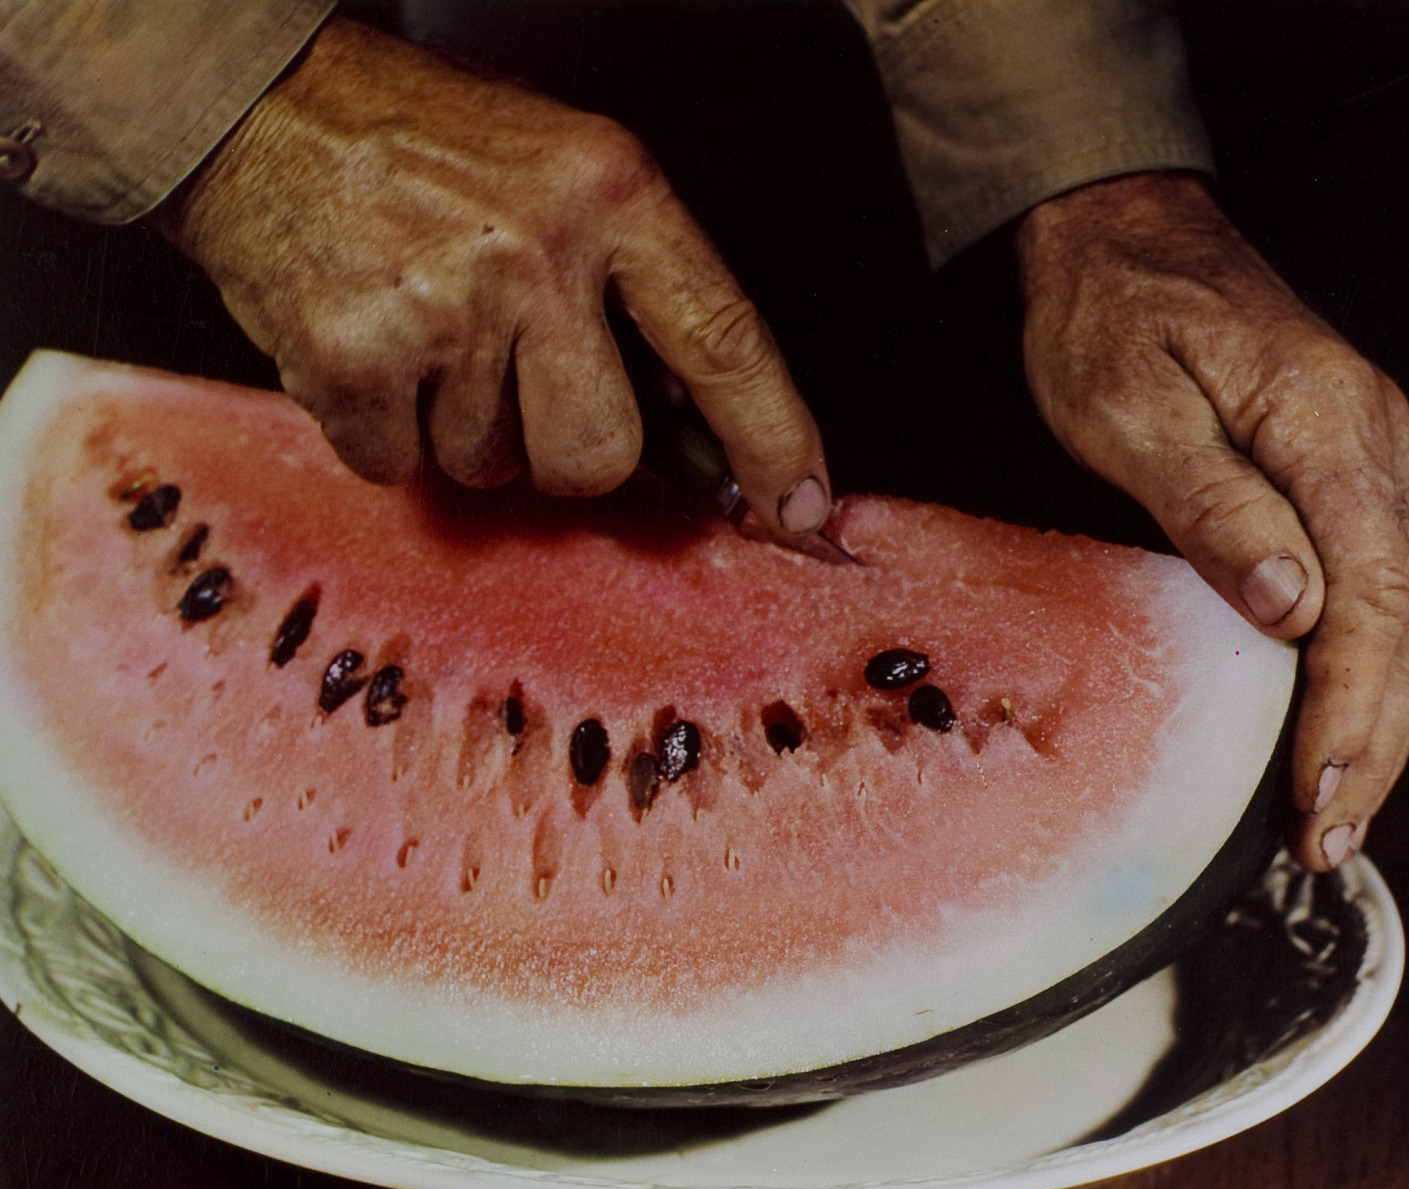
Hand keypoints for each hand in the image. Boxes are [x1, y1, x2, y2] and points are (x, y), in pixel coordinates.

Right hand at [152, 18, 831, 538]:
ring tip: (429, 335)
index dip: (773, 442)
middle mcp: (536, 251)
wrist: (259, 110)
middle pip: (598, 458)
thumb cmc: (433, 156)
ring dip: (466, 431)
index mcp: (612, 191)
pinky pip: (401, 469)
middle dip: (563, 454)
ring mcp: (440, 309)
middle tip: (516, 383)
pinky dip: (386, 433)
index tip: (803, 512)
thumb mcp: (567, 180)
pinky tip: (372, 350)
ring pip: (494, 473)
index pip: (724, 341)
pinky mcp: (351, 361)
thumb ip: (640, 301)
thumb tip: (704, 453)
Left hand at [1016, 172, 1408, 870]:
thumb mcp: (1130, 407)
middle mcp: (1371, 447)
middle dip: (1378, 741)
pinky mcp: (1343, 471)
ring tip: (1339, 813)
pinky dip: (1371, 672)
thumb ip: (1213, 507)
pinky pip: (1385, 587)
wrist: (1122, 233)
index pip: (1376, 598)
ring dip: (1384, 720)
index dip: (1353, 712)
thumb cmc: (1109, 313)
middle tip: (1329, 840)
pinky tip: (1341, 728)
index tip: (1319, 798)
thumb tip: (1291, 610)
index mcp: (1326, 428)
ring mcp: (1368, 458)